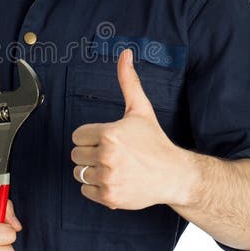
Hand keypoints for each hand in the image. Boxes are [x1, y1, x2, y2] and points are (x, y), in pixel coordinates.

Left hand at [71, 49, 195, 209]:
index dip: (91, 137)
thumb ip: (128, 81)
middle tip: (111, 154)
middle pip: (76, 155)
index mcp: (109, 134)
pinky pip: (85, 191)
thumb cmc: (155, 142)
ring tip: (112, 167)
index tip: (107, 140)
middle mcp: (107, 156)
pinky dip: (95, 188)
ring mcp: (108, 178)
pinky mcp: (109, 197)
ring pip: (79, 173)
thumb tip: (125, 53)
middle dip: (90, 153)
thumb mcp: (140, 109)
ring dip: (91, 171)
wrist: (174, 175)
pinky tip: (113, 180)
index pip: (77, 136)